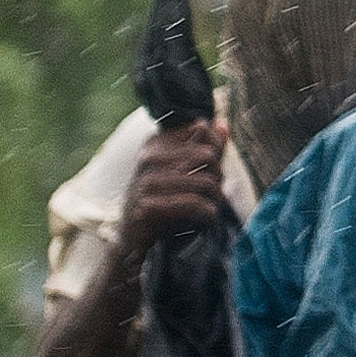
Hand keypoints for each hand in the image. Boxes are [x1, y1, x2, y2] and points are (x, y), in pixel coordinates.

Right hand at [118, 119, 228, 255]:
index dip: (216, 151)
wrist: (133, 232)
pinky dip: (208, 211)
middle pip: (208, 155)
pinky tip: (208, 215)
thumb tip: (222, 124)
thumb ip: (205, 146)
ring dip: (216, 197)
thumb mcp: (182, 169)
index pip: (201, 130)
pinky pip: (193, 203)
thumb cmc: (161, 197)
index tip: (212, 170)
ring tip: (212, 205)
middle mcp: (148, 158)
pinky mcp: (148, 206)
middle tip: (216, 192)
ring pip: (205, 181)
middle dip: (219, 175)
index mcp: (155, 143)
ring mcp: (146, 182)